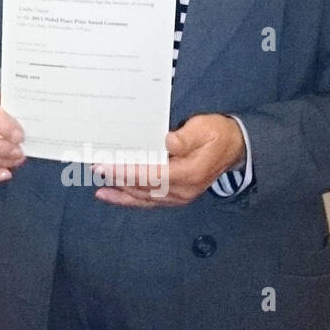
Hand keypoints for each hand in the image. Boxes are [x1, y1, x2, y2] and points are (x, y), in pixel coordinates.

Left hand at [93, 113, 244, 206]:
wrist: (234, 148)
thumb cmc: (217, 135)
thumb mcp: (204, 129)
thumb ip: (186, 137)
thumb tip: (168, 142)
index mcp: (189, 174)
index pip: (151, 175)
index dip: (127, 171)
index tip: (106, 166)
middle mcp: (182, 190)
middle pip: (144, 188)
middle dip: (118, 178)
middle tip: (96, 168)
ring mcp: (178, 196)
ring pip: (143, 197)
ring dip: (120, 190)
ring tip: (98, 181)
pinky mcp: (174, 196)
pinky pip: (147, 200)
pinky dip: (127, 198)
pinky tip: (110, 195)